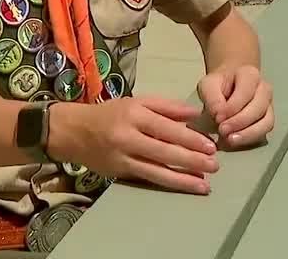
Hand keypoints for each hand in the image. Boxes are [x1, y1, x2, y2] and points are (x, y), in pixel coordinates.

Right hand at [52, 96, 218, 194]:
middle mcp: (128, 137)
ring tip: (204, 184)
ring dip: (182, 179)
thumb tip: (195, 114)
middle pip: (164, 151)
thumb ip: (167, 107)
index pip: (167, 128)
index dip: (190, 138)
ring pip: (156, 171)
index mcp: (134, 114)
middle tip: (214, 165)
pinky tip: (183, 186)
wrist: (73, 132)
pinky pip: (146, 178)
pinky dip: (167, 183)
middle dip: (191, 160)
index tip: (210, 146)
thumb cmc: (110, 114)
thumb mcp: (137, 102)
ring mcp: (122, 158)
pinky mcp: (119, 173)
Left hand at [197, 64, 273, 148]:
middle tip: (222, 130)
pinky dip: (251, 138)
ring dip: (248, 133)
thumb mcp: (208, 85)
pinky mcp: (267, 120)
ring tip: (230, 139)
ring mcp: (268, 105)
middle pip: (259, 108)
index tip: (217, 117)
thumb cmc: (218, 85)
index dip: (232, 106)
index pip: (246, 91)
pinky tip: (236, 141)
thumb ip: (212, 97)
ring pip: (266, 122)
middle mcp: (264, 89)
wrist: (226, 88)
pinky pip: (265, 131)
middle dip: (240, 121)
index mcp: (250, 75)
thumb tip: (219, 115)